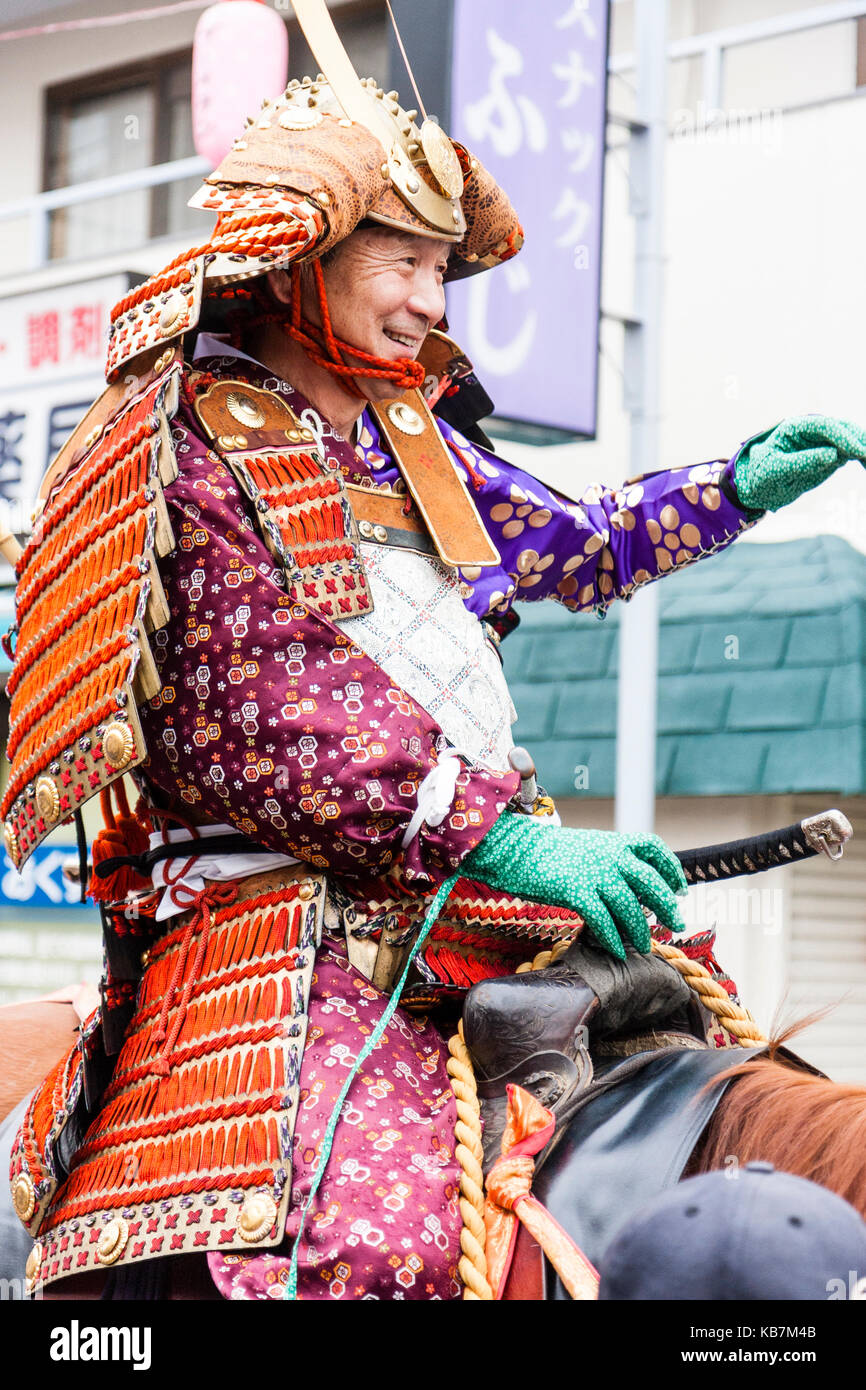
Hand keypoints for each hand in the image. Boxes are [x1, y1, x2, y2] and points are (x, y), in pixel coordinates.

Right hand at [462, 813, 686, 959]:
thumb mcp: (585, 846)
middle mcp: (609, 856)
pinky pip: (602, 920)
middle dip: (666, 905)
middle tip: (675, 923)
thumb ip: (608, 860)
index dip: (670, 867)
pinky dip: (612, 938)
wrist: (514, 848)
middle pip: (649, 881)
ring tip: (644, 944)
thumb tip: (629, 884)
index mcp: (612, 841)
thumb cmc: (547, 851)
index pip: (652, 848)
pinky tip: (617, 950)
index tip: (679, 887)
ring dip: (639, 929)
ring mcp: (593, 874)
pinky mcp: (575, 891)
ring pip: (628, 906)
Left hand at [734, 415, 865, 511]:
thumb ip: (802, 462)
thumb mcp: (775, 470)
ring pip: (852, 439)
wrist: (760, 486)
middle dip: (860, 441)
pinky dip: (863, 459)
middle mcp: (813, 430)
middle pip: (844, 429)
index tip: (859, 452)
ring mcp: (825, 441)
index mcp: (796, 427)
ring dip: (863, 450)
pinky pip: (853, 453)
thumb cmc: (761, 474)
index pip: (825, 426)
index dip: (844, 437)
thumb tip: (832, 455)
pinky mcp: (833, 454)